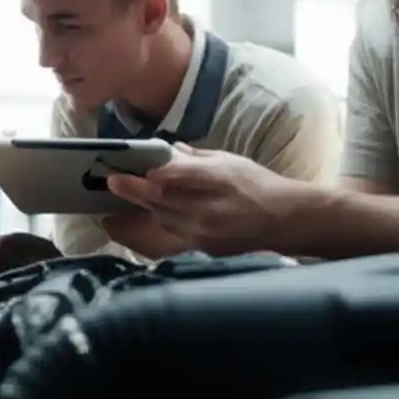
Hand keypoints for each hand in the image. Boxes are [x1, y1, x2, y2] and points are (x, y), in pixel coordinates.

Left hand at [103, 143, 304, 256]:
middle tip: (111, 180)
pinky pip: (171, 233)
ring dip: (144, 205)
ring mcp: (205, 232)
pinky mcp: (203, 248)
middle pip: (162, 199)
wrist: (286, 221)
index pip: (176, 176)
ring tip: (124, 192)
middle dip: (134, 190)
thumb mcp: (230, 161)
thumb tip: (168, 151)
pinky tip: (148, 211)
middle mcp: (209, 209)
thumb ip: (196, 158)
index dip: (149, 173)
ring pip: (162, 217)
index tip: (129, 167)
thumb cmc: (258, 184)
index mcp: (218, 180)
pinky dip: (159, 220)